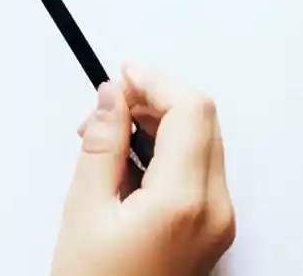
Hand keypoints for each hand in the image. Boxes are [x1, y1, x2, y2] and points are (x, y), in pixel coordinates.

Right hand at [52, 66, 234, 275]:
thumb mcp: (84, 209)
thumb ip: (102, 144)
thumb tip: (112, 98)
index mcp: (184, 201)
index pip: (190, 110)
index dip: (155, 80)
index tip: (122, 72)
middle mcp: (215, 210)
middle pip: (202, 122)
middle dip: (154, 100)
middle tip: (106, 107)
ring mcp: (219, 223)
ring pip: (202, 143)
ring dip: (158, 126)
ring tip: (106, 141)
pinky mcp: (212, 230)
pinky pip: (198, 171)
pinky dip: (166, 153)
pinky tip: (126, 164)